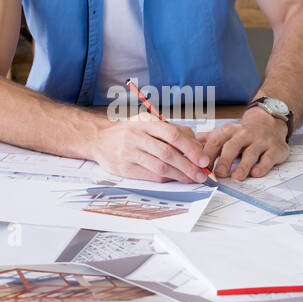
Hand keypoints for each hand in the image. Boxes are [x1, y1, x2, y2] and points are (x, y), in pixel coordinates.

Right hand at [93, 113, 211, 183]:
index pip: (172, 134)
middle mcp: (137, 137)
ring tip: (192, 178)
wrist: (99, 139)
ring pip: (160, 167)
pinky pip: (150, 176)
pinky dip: (166, 179)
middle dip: (189, 165)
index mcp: (145, 123)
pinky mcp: (125, 168)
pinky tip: (175, 179)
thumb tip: (196, 142)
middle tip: (202, 173)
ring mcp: (130, 153)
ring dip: (180, 175)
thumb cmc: (128, 131)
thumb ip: (171, 130)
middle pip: (168, 152)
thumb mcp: (147, 123)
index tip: (203, 158)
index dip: (190, 148)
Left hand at [196, 107, 289, 179]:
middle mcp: (243, 135)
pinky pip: (268, 158)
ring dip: (243, 165)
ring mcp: (260, 142)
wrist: (268, 122)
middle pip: (232, 147)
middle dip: (225, 160)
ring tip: (237, 177)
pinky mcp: (274, 149)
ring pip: (251, 153)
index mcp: (228, 132)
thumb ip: (207, 141)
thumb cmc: (242, 133)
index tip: (201, 167)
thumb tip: (186, 147)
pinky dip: (262, 167)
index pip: (215, 142)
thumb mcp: (224, 133)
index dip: (208, 155)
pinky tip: (255, 174)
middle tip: (219, 173)